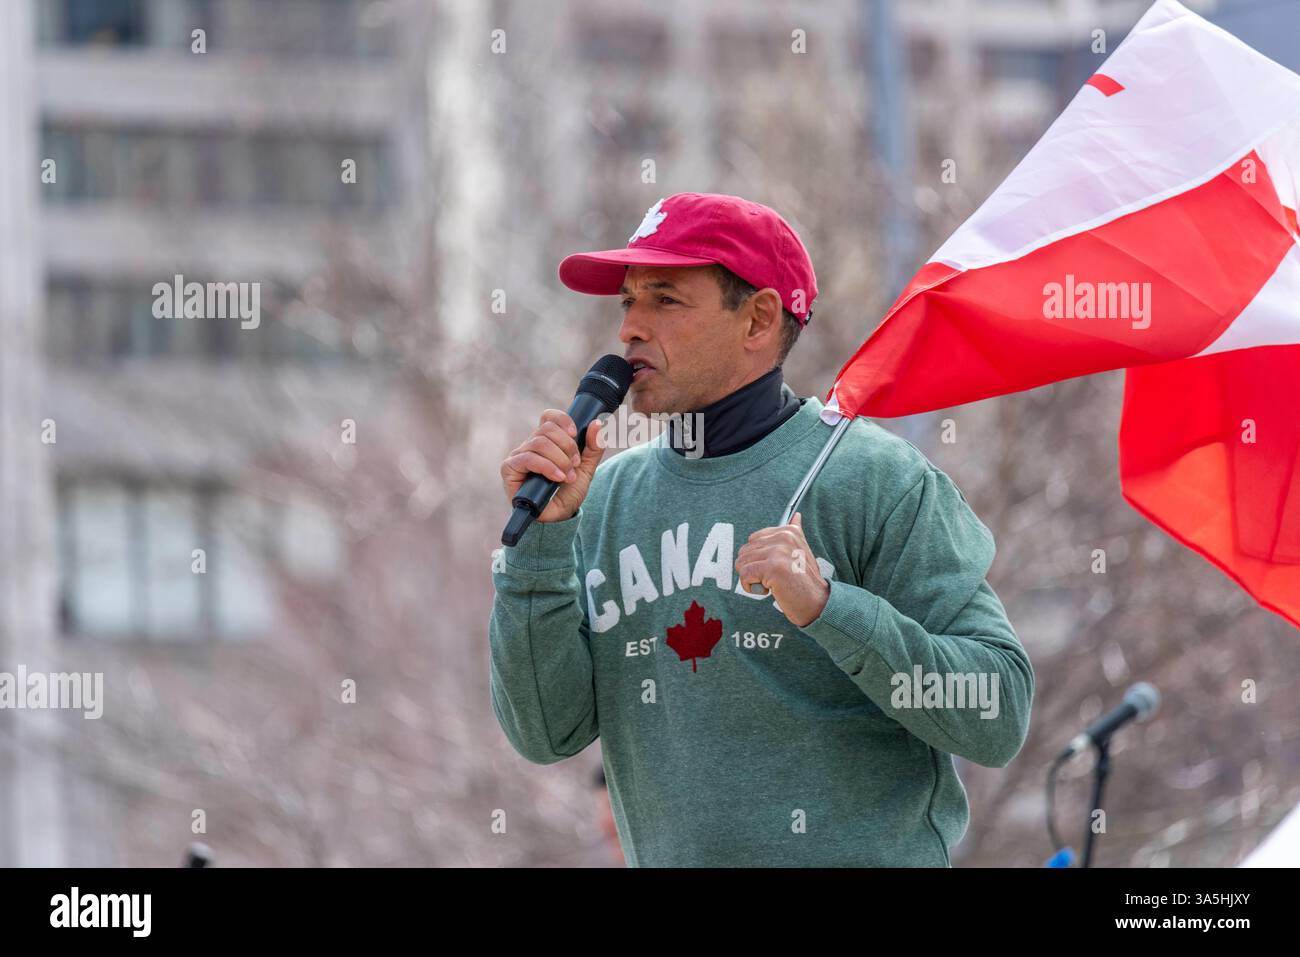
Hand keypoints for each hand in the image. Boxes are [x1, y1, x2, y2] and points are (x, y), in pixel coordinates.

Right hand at [500, 410, 604, 523]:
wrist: (559, 517)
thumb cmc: (568, 492)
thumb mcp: (586, 468)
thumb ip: (593, 447)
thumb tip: (596, 424)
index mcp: (547, 441)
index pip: (549, 417)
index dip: (563, 421)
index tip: (575, 434)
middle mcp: (530, 445)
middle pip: (547, 429)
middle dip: (567, 446)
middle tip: (575, 465)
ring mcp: (518, 456)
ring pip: (539, 443)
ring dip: (559, 459)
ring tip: (568, 476)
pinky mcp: (509, 469)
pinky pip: (528, 458)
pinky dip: (547, 466)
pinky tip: (558, 477)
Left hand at [734, 512, 830, 627]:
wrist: (817, 603)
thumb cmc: (805, 581)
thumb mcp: (802, 551)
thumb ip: (796, 532)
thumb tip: (796, 515)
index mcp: (788, 531)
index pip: (753, 539)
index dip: (757, 558)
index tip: (774, 568)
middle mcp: (784, 537)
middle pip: (745, 551)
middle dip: (753, 569)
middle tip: (773, 578)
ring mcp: (779, 551)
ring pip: (742, 563)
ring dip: (752, 579)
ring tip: (772, 583)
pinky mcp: (773, 567)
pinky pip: (744, 574)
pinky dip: (750, 587)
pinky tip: (767, 590)